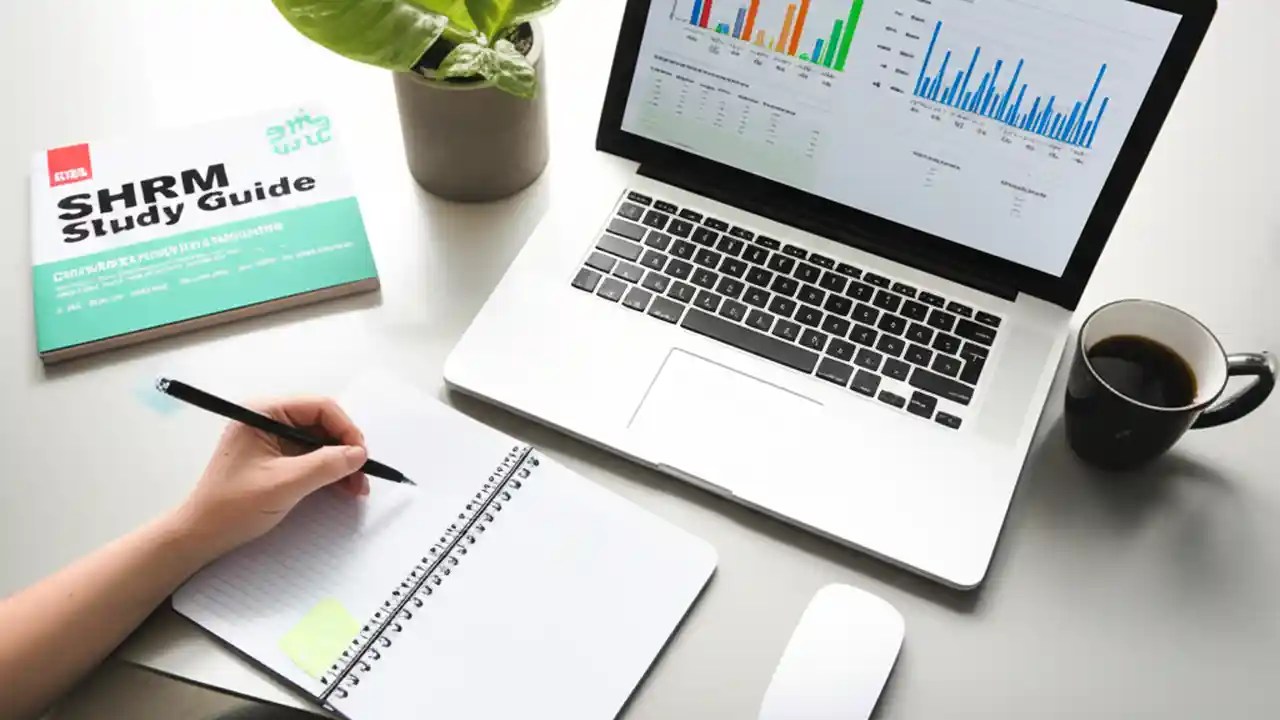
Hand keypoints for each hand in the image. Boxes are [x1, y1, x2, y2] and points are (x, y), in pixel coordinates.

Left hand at [173, 397, 370, 561]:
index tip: (361, 455)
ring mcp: (269, 440)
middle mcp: (266, 420)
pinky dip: (327, 470)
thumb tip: (358, 454)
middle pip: (320, 423)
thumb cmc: (233, 506)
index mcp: (262, 413)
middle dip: (345, 448)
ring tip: (356, 486)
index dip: (345, 429)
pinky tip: (341, 486)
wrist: (200, 535)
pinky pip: (308, 457)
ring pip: (318, 441)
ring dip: (339, 462)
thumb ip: (325, 465)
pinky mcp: (273, 459)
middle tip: (362, 473)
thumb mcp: (284, 483)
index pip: (317, 407)